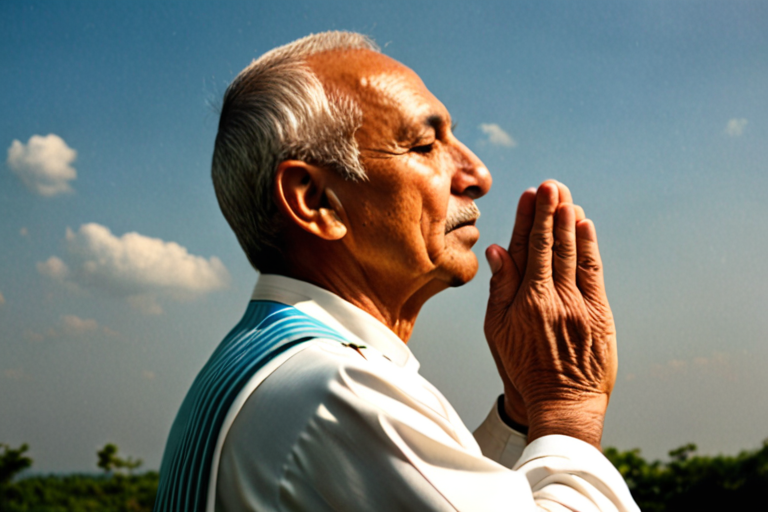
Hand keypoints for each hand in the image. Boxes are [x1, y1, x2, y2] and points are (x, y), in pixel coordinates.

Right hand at [484, 180, 616, 447]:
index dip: (529, 219)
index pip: (527, 249)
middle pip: (552, 245)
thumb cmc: (522, 366)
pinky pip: (594, 273)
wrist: (561, 402)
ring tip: (567, 197)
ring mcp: (579, 305)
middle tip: (552, 184)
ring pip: (574, 254)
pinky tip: (585, 226)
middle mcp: (553, 298)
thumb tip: (497, 248)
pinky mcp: (599, 314)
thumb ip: (500, 287)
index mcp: (525, 300)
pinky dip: (589, 247)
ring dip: (570, 222)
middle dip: (551, 211)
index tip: (530, 194)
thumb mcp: (498, 329)